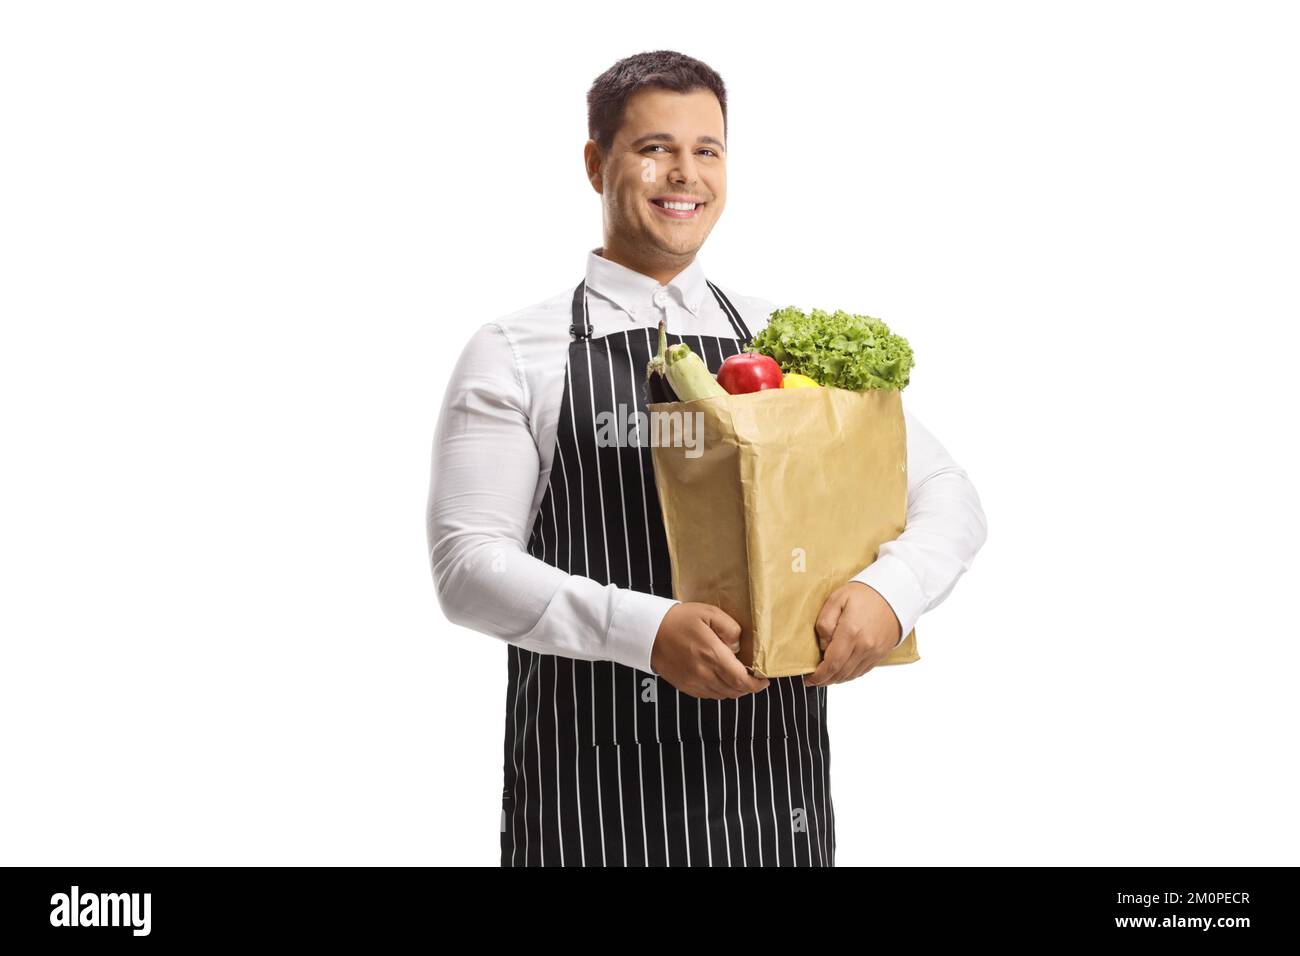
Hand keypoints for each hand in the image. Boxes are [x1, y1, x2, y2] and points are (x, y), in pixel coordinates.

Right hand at [650, 602, 769, 699]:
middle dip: (748, 687)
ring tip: (738, 677)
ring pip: (723, 694)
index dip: (757, 684)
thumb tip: (738, 645)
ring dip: (734, 689)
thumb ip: (729, 627)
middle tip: (754, 677)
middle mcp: (704, 672)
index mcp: (712, 654)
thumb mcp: (708, 612)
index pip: (741, 679)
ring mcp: (693, 682)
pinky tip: (720, 678)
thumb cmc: (679, 620)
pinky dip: (720, 690)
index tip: (764, 679)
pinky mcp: (685, 686)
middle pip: (734, 690)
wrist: (648, 632)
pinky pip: (709, 695)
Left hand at [804, 582, 900, 685]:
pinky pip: (863, 671)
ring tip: (825, 677)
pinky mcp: (881, 654)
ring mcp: (875, 652)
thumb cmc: (864, 594)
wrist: (893, 594)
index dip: (819, 675)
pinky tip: (841, 671)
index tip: (809, 679)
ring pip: (852, 675)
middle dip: (825, 680)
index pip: (832, 663)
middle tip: (814, 680)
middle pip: (841, 673)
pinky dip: (850, 674)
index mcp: (851, 632)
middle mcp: (864, 646)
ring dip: (836, 679)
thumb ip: (825, 622)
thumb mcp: (836, 599)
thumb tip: (822, 645)